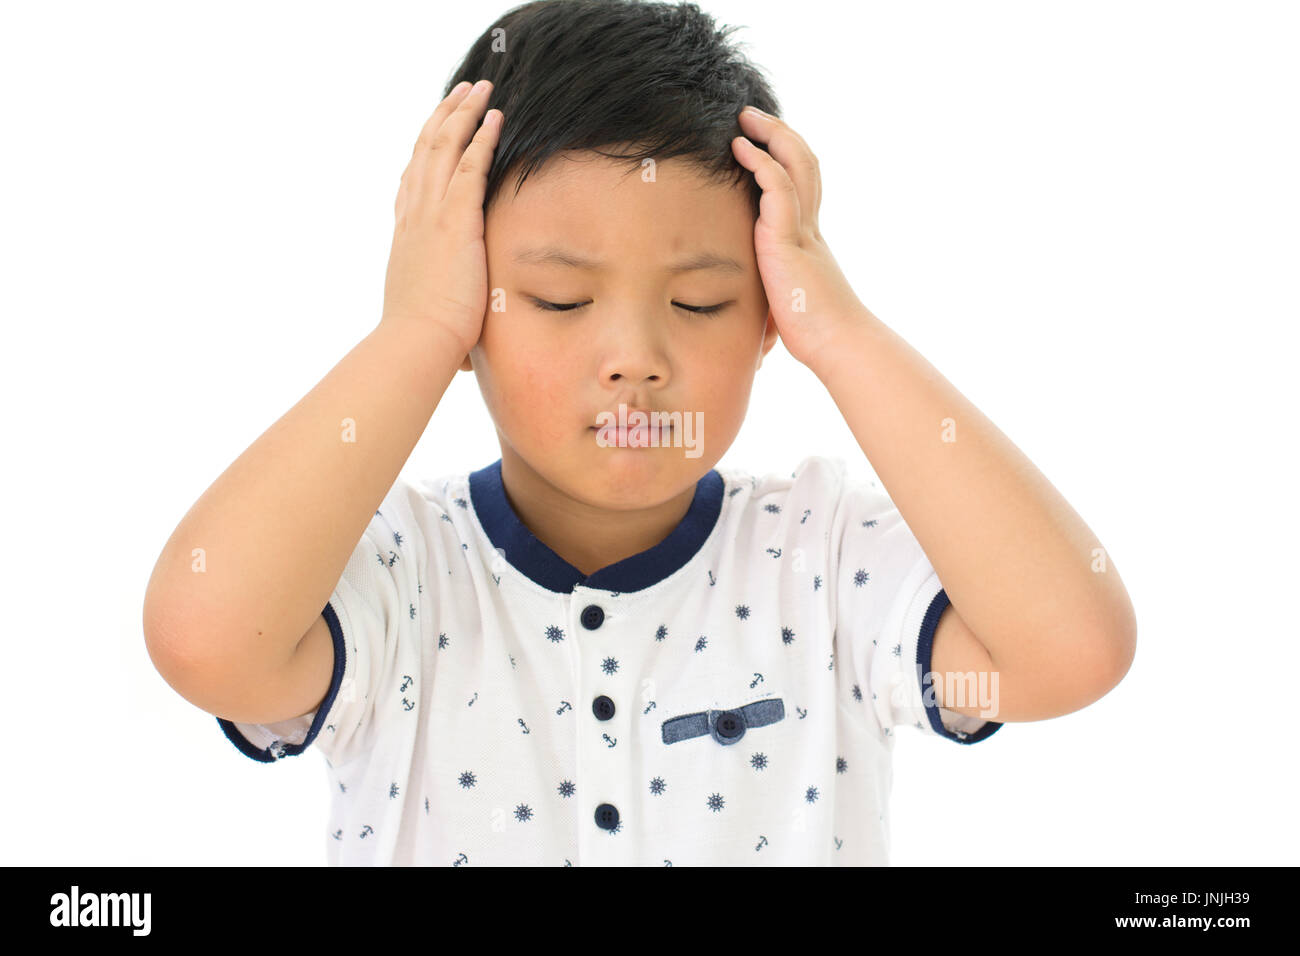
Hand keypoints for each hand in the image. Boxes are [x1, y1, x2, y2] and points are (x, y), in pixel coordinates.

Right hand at [380, 79, 501, 357]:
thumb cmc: (424, 343)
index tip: (437, 130)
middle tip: (461, 92)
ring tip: (481, 89)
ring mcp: (431, 214)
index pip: (413, 182)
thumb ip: (445, 321)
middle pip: (425, 151)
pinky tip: (496, 118)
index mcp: (407, 236)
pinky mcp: (454, 219)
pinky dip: (482, 137)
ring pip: (444, 147)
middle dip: (443, 117)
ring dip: (463, 114)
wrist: (416, 342)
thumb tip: (458, 359)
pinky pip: (469, 165)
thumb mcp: (431, 319)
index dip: (425, 150)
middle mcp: (413, 216)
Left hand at [731, 107, 871, 370]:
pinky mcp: (788, 240)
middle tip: (752, 116)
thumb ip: (777, 299)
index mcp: (810, 242)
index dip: (787, 160)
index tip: (763, 143)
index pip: (803, 188)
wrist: (839, 346)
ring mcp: (802, 230)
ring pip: (796, 165)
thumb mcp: (790, 308)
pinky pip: (778, 188)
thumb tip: (760, 328)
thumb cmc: (817, 338)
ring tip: (745, 119)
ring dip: (770, 135)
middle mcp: (810, 228)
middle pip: (805, 164)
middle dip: (779, 135)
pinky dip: (760, 162)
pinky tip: (741, 148)